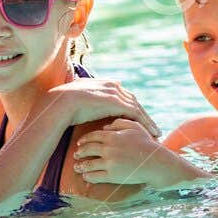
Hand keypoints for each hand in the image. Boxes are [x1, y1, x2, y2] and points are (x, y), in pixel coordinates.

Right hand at [46, 78, 160, 137]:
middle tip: (151, 126)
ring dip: (148, 121)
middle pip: (133, 101)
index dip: (130, 107)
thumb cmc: (64, 104)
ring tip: (156, 132)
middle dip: (142, 114)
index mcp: (104, 84)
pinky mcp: (118, 104)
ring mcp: (116, 94)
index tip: (136, 117)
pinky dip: (146, 124)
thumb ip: (85, 98)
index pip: (123, 96)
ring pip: (138, 108)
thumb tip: (83, 103)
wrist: (62, 104)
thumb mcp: (76, 99)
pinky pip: (136, 115)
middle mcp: (113, 86)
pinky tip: (152, 133)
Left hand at [72, 118, 170, 184]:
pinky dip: (87, 176)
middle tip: (76, 154)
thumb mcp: (135, 127)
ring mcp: (109, 163)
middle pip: (87, 149)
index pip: (92, 137)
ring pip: (88, 164)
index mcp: (112, 136)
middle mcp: (109, 149)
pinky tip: (85, 176)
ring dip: (80, 166)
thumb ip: (119, 123)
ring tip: (77, 167)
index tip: (79, 143)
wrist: (156, 162)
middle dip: (79, 152)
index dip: (84, 140)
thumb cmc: (147, 144)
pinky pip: (94, 176)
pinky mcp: (112, 176)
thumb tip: (105, 127)